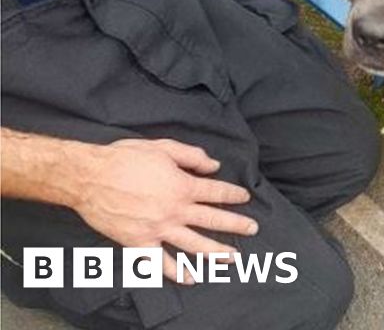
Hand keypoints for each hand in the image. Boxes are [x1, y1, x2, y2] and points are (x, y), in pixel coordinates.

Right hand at [70, 139, 256, 282]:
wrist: (88, 177)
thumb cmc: (124, 158)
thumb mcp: (163, 147)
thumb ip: (192, 156)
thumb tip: (214, 165)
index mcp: (182, 186)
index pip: (217, 192)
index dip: (233, 194)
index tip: (245, 197)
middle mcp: (174, 210)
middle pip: (213, 220)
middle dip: (236, 225)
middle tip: (253, 229)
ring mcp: (158, 229)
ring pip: (194, 245)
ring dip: (216, 252)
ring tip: (233, 258)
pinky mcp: (138, 243)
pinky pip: (159, 262)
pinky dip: (175, 272)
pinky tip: (190, 278)